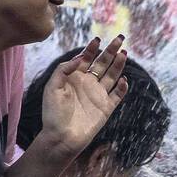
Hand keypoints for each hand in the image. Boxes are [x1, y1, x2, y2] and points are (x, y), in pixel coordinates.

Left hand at [39, 35, 129, 157]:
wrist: (61, 137)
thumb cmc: (53, 114)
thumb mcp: (52, 87)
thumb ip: (63, 70)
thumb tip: (79, 57)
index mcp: (75, 78)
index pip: (86, 58)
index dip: (92, 48)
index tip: (97, 39)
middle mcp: (88, 84)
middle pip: (103, 63)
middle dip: (111, 50)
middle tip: (120, 38)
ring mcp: (98, 95)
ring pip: (112, 76)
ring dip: (119, 65)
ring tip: (124, 53)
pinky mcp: (106, 108)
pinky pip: (117, 95)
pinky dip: (122, 87)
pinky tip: (123, 79)